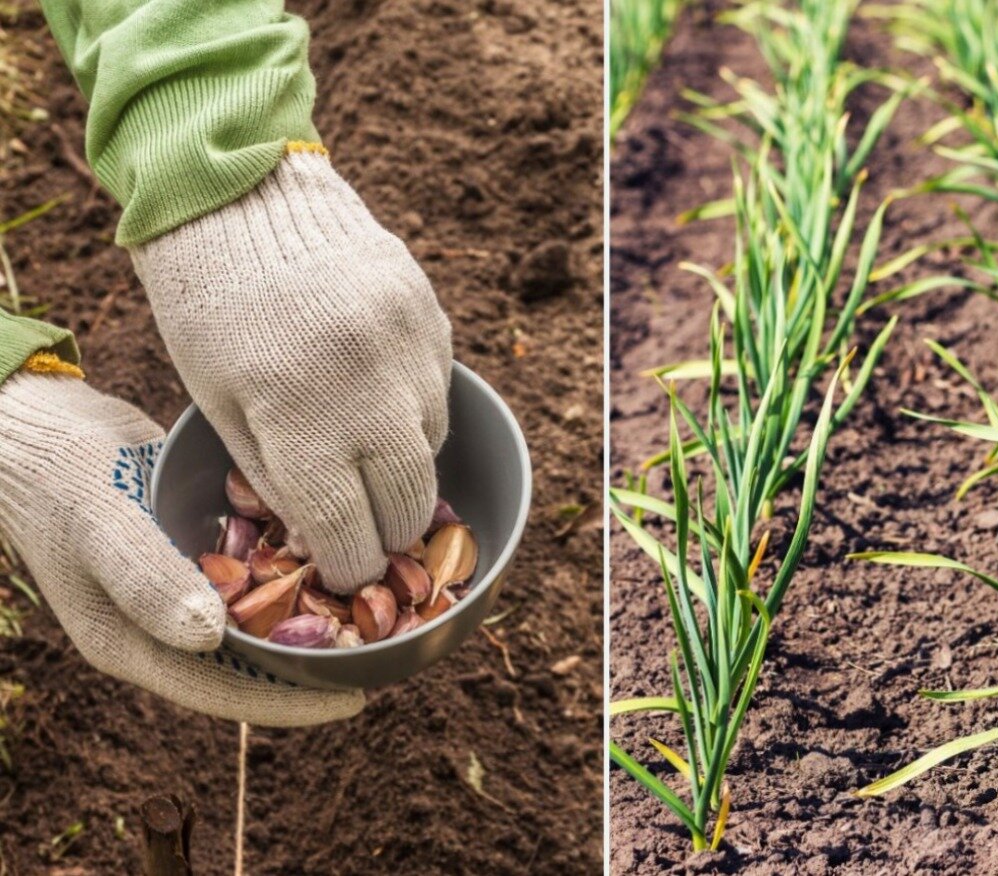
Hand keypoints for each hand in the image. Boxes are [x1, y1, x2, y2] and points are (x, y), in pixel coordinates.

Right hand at [0, 373, 362, 725]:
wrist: (37, 425)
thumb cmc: (58, 480)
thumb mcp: (100, 527)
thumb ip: (149, 582)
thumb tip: (209, 639)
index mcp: (138, 645)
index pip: (227, 692)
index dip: (293, 701)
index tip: (357, 698)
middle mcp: (167, 624)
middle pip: (256, 661)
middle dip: (319, 659)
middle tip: (387, 647)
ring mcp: (184, 586)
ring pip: (263, 616)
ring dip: (316, 612)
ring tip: (381, 604)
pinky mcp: (198, 548)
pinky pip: (258, 570)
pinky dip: (297, 565)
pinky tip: (346, 546)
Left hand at [132, 149, 452, 593]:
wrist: (245, 199)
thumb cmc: (210, 313)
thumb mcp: (219, 405)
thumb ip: (276, 478)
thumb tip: (325, 537)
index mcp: (296, 415)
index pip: (347, 530)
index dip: (351, 567)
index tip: (349, 574)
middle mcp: (366, 386)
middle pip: (407, 501)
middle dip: (389, 531)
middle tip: (370, 533)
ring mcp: (407, 348)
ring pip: (431, 448)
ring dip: (403, 467)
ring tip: (367, 451)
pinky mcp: (432, 316)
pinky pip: (439, 394)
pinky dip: (415, 412)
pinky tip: (379, 396)